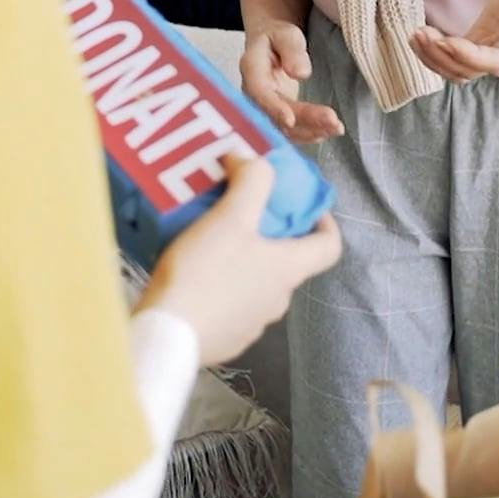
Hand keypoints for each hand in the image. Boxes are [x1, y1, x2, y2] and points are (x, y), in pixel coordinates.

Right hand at [139, 154, 341, 366]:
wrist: (168, 336)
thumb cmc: (206, 273)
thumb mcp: (230, 216)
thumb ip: (250, 180)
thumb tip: (249, 157)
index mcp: (288, 269)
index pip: (330, 247)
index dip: (325, 223)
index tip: (306, 207)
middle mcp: (278, 300)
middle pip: (287, 262)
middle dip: (269, 236)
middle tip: (242, 212)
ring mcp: (252, 325)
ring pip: (257, 284)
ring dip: (242, 261)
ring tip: (210, 238)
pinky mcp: (226, 340)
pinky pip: (230, 306)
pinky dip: (220, 287)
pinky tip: (192, 274)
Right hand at [240, 21, 342, 143]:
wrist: (271, 46)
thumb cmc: (278, 38)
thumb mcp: (286, 34)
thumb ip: (292, 50)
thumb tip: (300, 74)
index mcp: (251, 69)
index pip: (259, 93)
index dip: (273, 108)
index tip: (291, 119)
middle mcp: (253, 94)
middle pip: (275, 115)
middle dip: (305, 121)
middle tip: (333, 122)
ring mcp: (263, 109)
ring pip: (283, 129)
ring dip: (310, 132)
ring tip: (337, 128)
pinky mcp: (276, 117)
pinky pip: (290, 131)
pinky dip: (309, 134)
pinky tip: (328, 132)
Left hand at [409, 0, 498, 83]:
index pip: (493, 62)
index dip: (468, 56)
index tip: (447, 40)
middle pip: (467, 72)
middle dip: (441, 57)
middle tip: (421, 34)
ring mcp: (487, 51)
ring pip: (455, 70)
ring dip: (432, 58)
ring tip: (414, 36)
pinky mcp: (477, 42)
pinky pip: (452, 57)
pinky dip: (433, 50)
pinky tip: (419, 35)